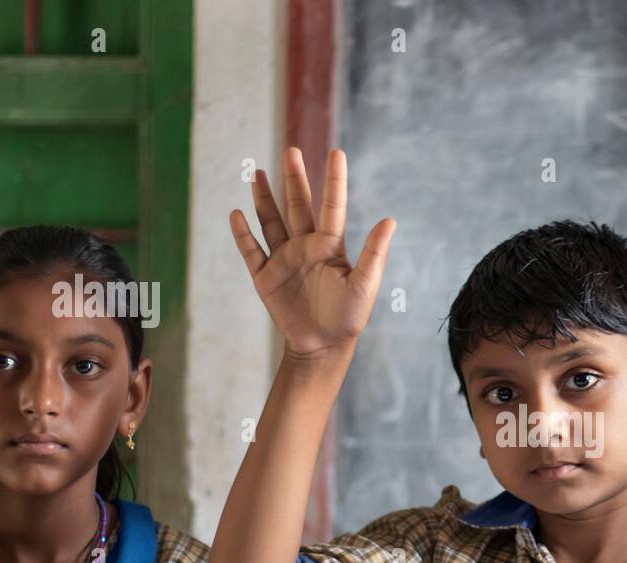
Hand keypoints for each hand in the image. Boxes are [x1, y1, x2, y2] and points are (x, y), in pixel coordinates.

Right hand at [230, 147, 395, 357]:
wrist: (323, 347)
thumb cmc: (349, 317)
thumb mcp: (365, 285)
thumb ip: (375, 254)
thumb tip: (390, 221)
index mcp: (330, 246)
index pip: (332, 207)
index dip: (334, 181)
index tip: (336, 153)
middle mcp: (306, 247)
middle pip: (298, 206)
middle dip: (294, 179)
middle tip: (291, 151)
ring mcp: (284, 260)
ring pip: (272, 222)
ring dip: (264, 199)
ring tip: (259, 173)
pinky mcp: (266, 277)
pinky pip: (251, 251)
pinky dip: (243, 234)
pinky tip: (237, 214)